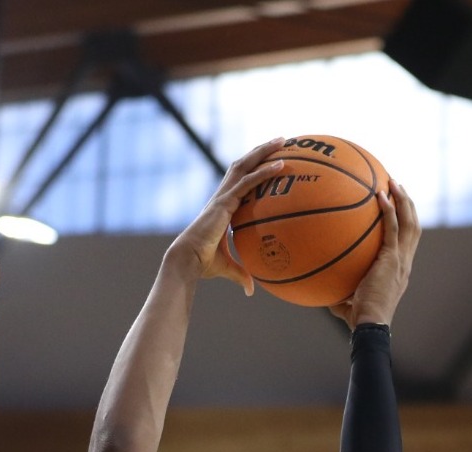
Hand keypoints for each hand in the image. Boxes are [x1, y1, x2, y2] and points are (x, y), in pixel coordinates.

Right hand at [164, 138, 290, 294]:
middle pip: (244, 165)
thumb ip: (242, 274)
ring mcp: (224, 196)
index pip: (241, 180)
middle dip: (262, 150)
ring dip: (264, 151)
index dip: (255, 167)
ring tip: (284, 140)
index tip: (272, 159)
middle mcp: (224, 196)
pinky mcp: (224, 202)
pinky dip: (264, 172)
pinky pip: (248, 182)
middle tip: (283, 140)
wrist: (187, 261)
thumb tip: (252, 291)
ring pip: (246, 165)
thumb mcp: (229, 268)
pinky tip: (281, 165)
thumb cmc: (203, 264)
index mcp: (224, 206)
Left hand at [329, 180, 419, 330]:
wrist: (370, 324)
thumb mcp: (349, 301)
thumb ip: (340, 292)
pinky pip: (392, 228)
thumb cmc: (359, 319)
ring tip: (393, 182)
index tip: (398, 207)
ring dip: (403, 200)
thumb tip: (322, 289)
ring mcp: (401, 259)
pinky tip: (380, 195)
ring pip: (410, 222)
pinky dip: (389, 210)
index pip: (407, 241)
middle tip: (397, 186)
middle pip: (414, 226)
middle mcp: (405, 262)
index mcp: (399, 270)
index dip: (406, 222)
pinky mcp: (392, 258)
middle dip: (408, 204)